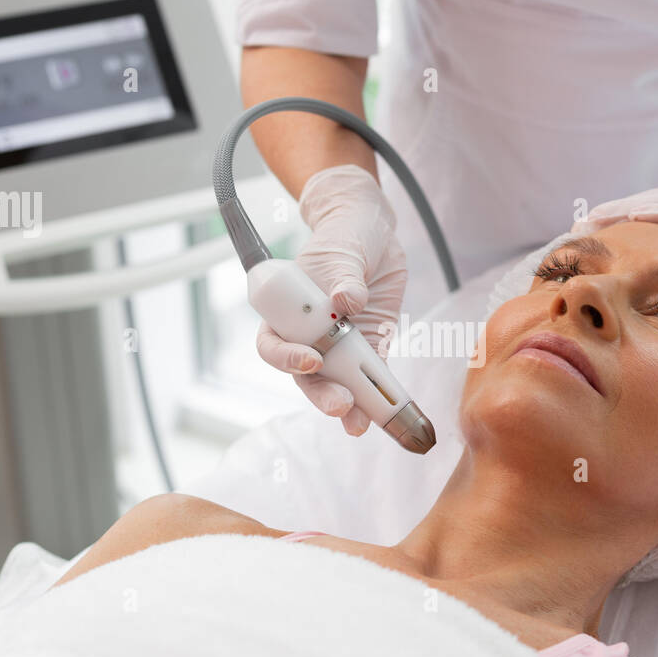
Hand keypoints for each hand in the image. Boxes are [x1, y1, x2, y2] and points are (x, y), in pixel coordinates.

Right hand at [255, 164, 407, 435]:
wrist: (372, 232)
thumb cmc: (345, 235)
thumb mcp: (343, 249)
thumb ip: (344, 275)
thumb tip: (346, 300)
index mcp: (288, 310)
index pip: (274, 343)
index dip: (286, 358)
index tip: (312, 359)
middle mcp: (309, 334)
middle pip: (306, 375)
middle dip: (322, 393)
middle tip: (341, 405)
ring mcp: (339, 344)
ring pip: (337, 383)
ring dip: (349, 405)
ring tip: (360, 424)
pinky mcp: (369, 347)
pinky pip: (370, 377)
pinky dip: (376, 396)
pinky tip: (383, 414)